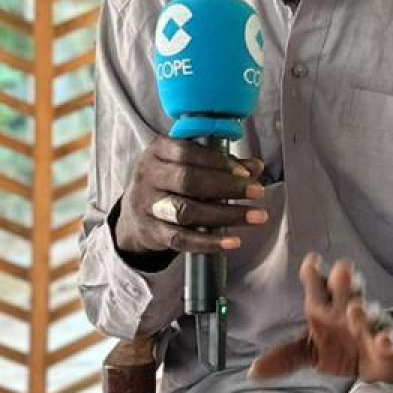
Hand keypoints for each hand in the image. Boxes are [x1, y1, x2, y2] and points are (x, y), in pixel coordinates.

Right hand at [113, 137, 266, 258]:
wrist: (135, 212)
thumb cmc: (170, 181)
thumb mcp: (189, 163)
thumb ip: (222, 162)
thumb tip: (255, 166)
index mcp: (159, 151)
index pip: (187, 152)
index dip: (218, 161)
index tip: (246, 172)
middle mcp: (149, 176)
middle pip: (188, 181)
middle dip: (227, 187)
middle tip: (257, 192)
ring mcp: (148, 205)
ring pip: (186, 211)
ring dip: (225, 215)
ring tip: (255, 216)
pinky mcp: (151, 232)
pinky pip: (181, 239)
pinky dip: (208, 242)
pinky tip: (232, 241)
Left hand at [249, 253, 392, 383]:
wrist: (376, 365)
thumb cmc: (341, 346)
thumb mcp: (310, 352)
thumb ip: (285, 358)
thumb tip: (252, 373)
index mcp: (326, 306)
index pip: (318, 285)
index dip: (315, 273)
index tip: (311, 262)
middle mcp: (348, 308)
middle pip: (347, 289)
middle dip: (344, 280)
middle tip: (342, 271)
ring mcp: (371, 324)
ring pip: (369, 312)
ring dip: (363, 311)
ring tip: (355, 310)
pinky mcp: (389, 343)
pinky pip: (389, 340)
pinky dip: (387, 340)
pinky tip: (383, 341)